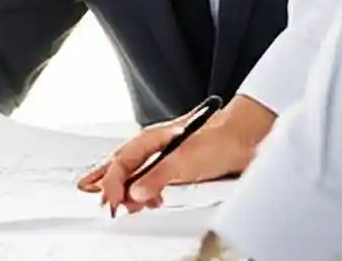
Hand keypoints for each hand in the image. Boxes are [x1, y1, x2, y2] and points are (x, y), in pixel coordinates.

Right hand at [78, 96, 274, 215]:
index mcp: (150, 139)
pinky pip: (151, 180)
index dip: (111, 184)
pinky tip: (145, 201)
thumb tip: (136, 193)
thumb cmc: (219, 139)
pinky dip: (143, 192)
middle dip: (105, 182)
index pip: (121, 163)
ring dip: (124, 189)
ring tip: (114, 202)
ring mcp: (166, 156)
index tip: (110, 203)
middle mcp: (155, 146)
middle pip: (122, 165)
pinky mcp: (179, 167)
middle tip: (93, 196)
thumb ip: (157, 176)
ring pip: (135, 173)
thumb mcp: (185, 160)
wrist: (248, 137)